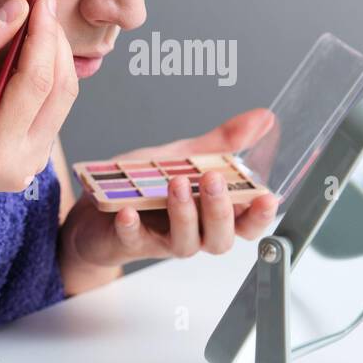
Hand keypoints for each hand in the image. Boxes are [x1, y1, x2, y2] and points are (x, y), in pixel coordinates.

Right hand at [0, 0, 78, 216]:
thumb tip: (17, 10)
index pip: (36, 82)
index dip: (43, 35)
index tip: (42, 0)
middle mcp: (23, 161)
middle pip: (61, 89)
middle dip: (53, 42)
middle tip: (40, 7)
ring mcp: (34, 163)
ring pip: (62, 97)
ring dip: (48, 58)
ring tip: (17, 36)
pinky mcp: (36, 156)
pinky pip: (52, 107)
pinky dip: (40, 76)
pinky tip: (13, 63)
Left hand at [60, 108, 279, 274]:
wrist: (95, 210)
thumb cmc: (147, 187)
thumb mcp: (187, 157)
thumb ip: (224, 143)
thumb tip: (264, 118)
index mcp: (211, 213)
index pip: (246, 225)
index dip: (260, 216)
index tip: (267, 198)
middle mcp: (193, 233)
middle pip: (219, 238)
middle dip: (219, 210)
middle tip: (212, 179)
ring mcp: (161, 241)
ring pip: (184, 243)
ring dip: (184, 214)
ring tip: (176, 183)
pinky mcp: (128, 243)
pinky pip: (133, 240)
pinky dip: (133, 226)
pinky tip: (129, 210)